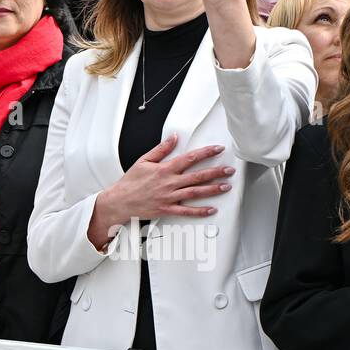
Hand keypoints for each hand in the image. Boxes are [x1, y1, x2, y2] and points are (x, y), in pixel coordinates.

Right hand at [90, 135, 232, 246]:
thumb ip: (161, 149)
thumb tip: (173, 138)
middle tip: (229, 170)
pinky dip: (200, 211)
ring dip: (212, 189)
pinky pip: (186, 211)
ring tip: (226, 186)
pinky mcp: (167, 209)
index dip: (205, 153)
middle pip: (197, 176)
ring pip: (195, 192)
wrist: (120, 200)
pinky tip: (211, 209)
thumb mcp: (144, 160)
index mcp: (164, 169)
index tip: (217, 149)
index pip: (189, 158)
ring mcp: (169, 197)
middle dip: (216, 172)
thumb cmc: (131, 181)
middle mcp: (169, 183)